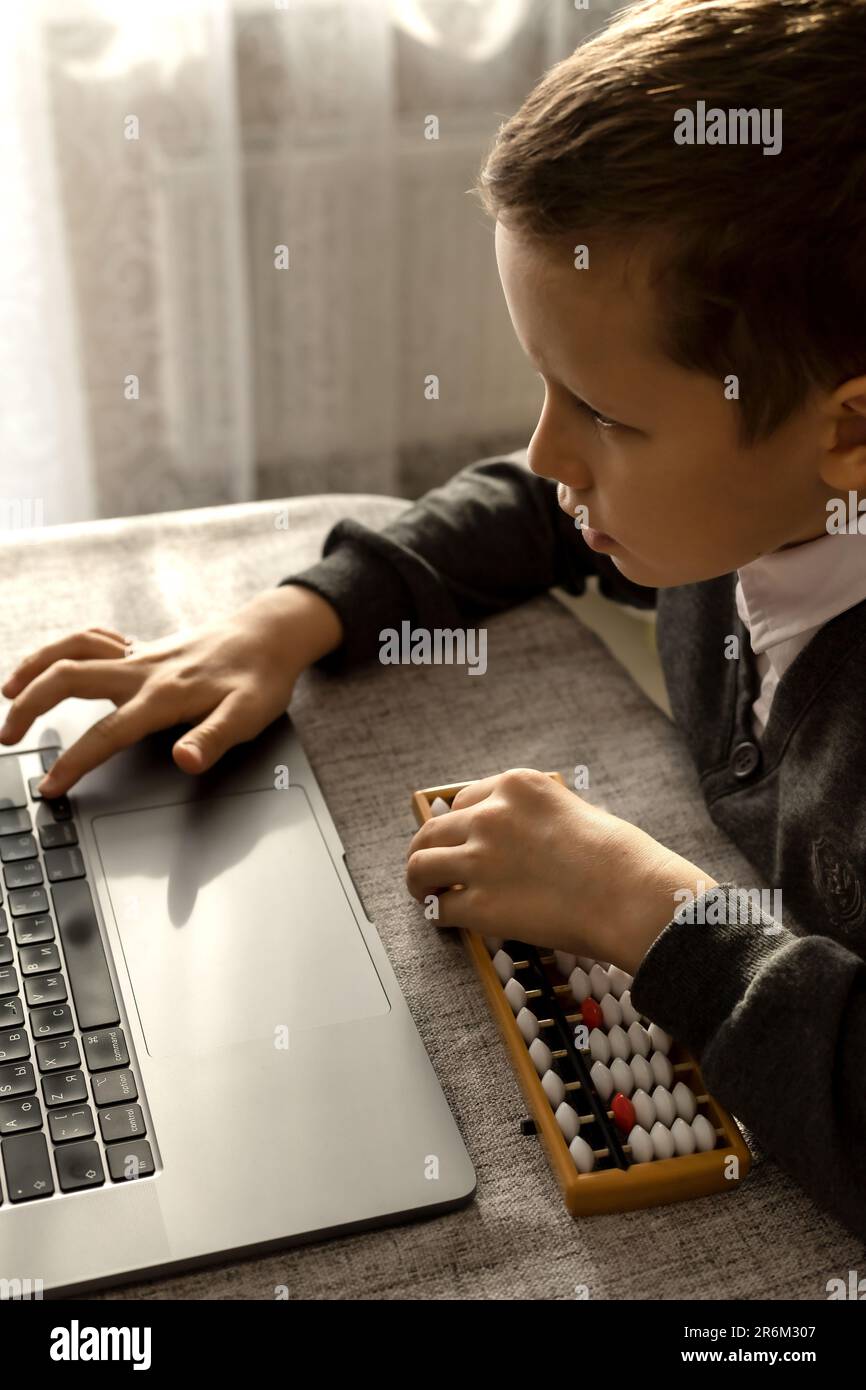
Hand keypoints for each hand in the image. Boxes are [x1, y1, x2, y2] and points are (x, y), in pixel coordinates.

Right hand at [0, 585, 342, 795]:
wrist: (271, 634)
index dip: (74, 762)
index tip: (50, 786)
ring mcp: (140, 655)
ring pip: (72, 649)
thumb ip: (214, 739)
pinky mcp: (143, 647)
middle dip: (29, 706)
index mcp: (164, 695)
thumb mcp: (249, 715)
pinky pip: (92, 639)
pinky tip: (50, 663)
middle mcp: (143, 670)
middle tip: (7, 736)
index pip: (106, 733)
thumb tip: (185, 759)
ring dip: (34, 667)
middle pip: (68, 677)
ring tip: (8, 692)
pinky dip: (63, 648)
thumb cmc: (261, 677)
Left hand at [406, 767, 715, 973]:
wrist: (632, 895)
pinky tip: (449, 921)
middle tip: (432, 871)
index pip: (464, 801)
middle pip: (433, 830)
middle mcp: (491, 815)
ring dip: (419, 882)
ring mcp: (481, 859)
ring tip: (427, 895)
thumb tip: (521, 841)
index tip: (461, 843)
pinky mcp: (480, 905)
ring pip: (420, 865)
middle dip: (428, 850)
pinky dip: (439, 916)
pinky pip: (439, 909)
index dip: (460, 827)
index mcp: (516, 786)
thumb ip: (537, 818)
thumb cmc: (621, 858)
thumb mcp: (575, 810)